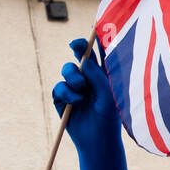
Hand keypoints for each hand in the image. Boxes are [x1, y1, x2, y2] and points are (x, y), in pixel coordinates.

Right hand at [52, 37, 123, 160]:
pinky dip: (67, 92)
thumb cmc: (110, 117)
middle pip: (80, 55)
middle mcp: (89, 78)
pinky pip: (59, 87)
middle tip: (76, 45)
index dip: (97, 39)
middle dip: (77, 47)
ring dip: (73, 76)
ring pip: (68, 70)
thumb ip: (98, 76)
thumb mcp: (108, 95)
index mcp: (104, 75)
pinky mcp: (62, 99)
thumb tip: (85, 58)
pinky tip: (75, 101)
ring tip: (81, 89)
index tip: (94, 28)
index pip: (100, 53)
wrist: (97, 140)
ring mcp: (74, 87)